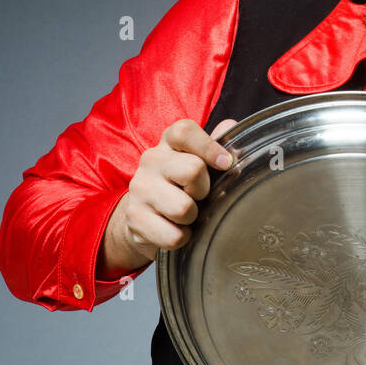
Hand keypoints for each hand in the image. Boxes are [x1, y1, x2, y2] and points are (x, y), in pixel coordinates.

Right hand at [99, 117, 237, 276]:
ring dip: (193, 218)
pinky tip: (175, 229)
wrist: (141, 216)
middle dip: (204, 190)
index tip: (225, 163)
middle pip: (193, 170)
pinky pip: (174, 236)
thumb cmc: (179, 185)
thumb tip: (231, 126)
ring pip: (184, 208)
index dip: (210, 147)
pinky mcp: (134, 218)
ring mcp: (139, 188)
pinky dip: (182, 238)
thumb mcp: (197, 161)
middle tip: (198, 196)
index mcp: (168, 142)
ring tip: (186, 215)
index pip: (185, 132)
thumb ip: (215, 143)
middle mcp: (151, 160)